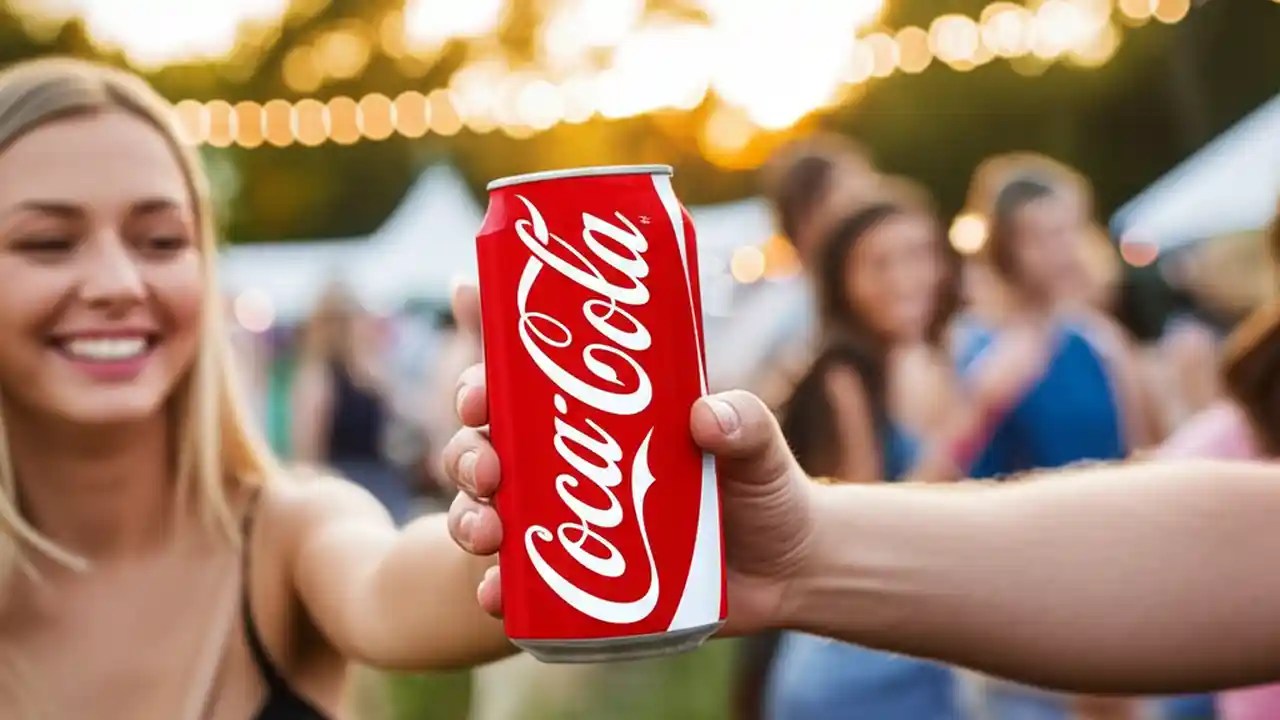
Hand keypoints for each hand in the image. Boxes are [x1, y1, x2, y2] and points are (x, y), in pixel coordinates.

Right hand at [442, 369, 816, 635]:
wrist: (787, 569)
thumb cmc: (764, 488)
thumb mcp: (759, 446)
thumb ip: (744, 423)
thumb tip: (707, 418)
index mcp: (597, 416)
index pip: (523, 382)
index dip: (484, 372)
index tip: (477, 386)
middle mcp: (566, 465)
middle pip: (490, 446)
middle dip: (469, 451)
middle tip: (487, 465)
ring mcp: (566, 522)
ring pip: (490, 510)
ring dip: (470, 516)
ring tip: (488, 529)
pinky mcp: (576, 580)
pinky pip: (519, 584)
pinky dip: (497, 588)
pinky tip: (496, 592)